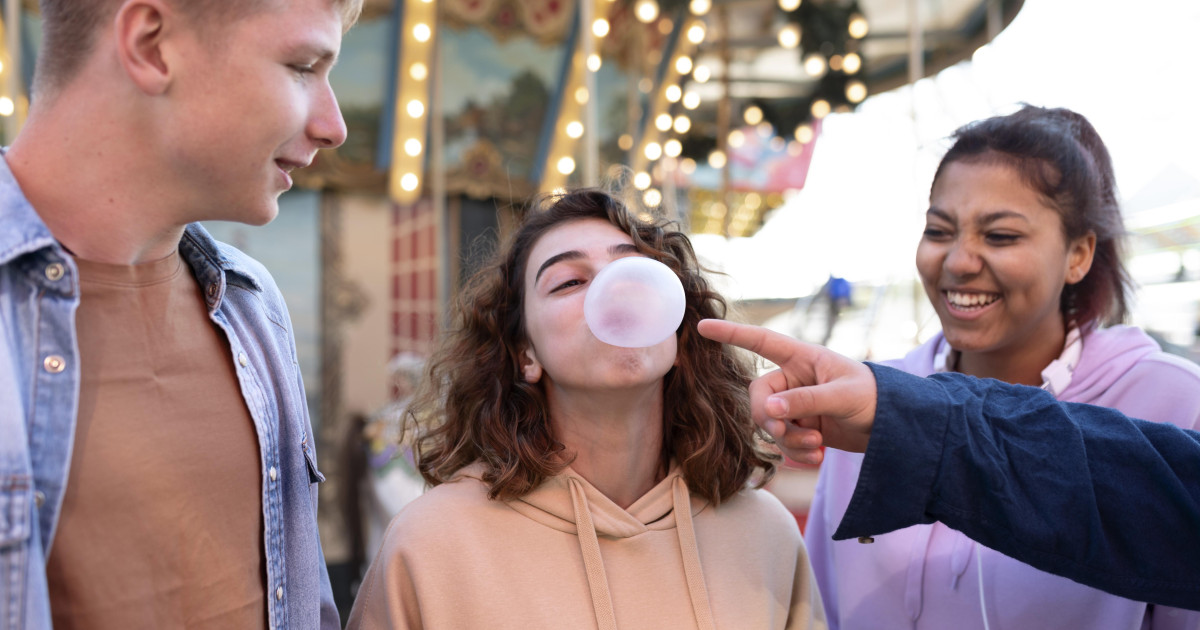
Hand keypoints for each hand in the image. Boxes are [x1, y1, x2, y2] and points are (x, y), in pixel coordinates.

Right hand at [696, 319, 876, 463]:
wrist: (894, 427)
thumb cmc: (875, 397)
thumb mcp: (842, 396)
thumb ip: (804, 401)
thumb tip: (766, 410)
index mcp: (803, 358)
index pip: (761, 341)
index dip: (731, 334)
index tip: (702, 327)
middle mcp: (793, 380)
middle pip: (758, 398)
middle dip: (770, 421)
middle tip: (788, 435)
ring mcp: (796, 406)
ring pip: (769, 426)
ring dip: (788, 442)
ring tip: (818, 448)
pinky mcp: (801, 429)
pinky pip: (783, 444)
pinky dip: (797, 453)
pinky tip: (818, 457)